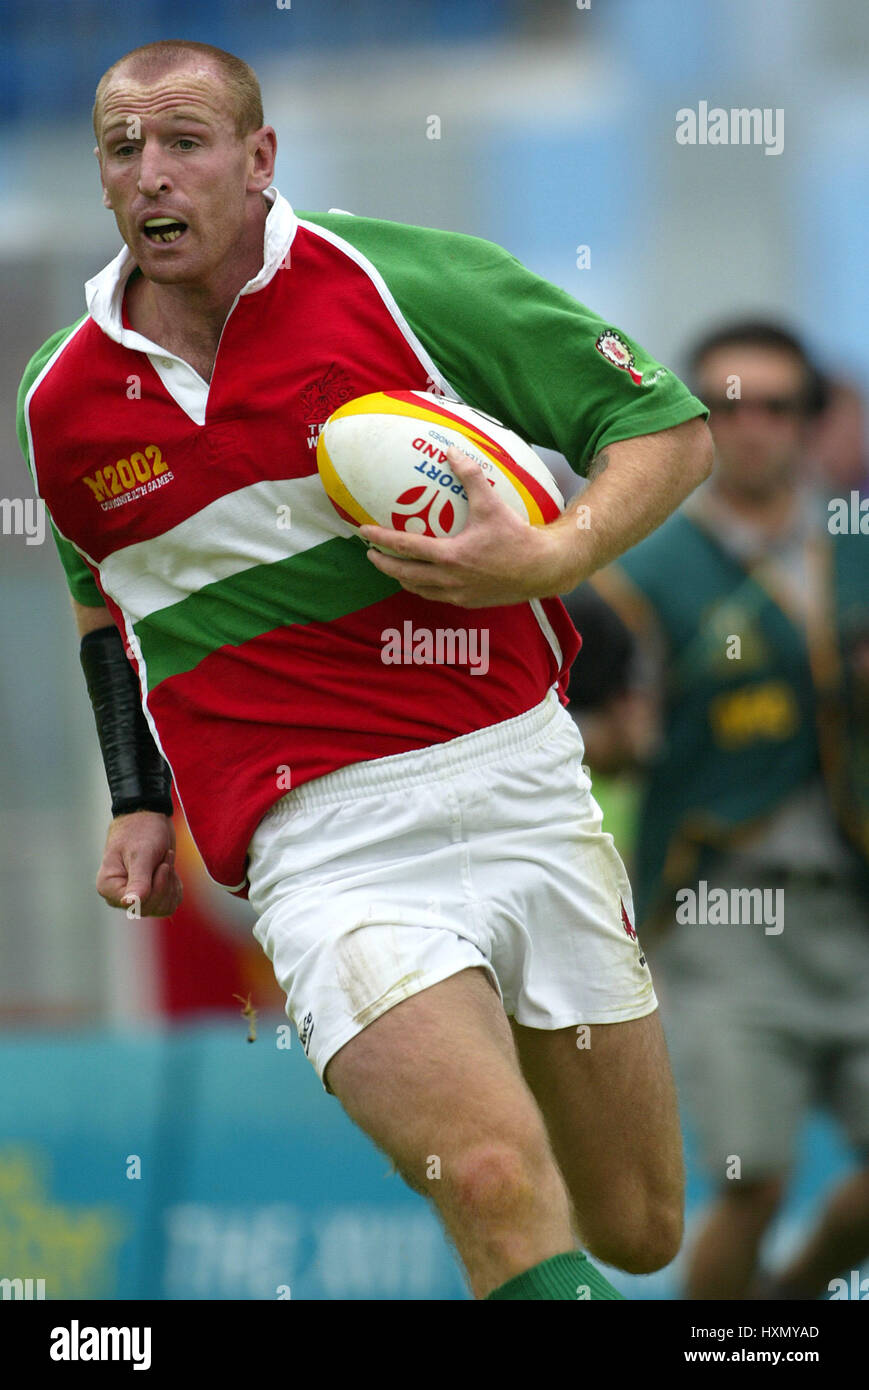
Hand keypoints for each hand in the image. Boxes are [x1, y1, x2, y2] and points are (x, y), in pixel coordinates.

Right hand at [96, 811, 182, 917]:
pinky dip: (174, 887)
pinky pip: (169, 904)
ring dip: (170, 884)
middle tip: (165, 857)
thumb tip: (129, 904)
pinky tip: (169, 870)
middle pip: (150, 908)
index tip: (162, 864)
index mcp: (108, 886)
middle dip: (164, 882)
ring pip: (161, 908)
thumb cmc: (141, 830)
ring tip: (165, 860)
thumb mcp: (141, 854)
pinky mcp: (150, 894)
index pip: (137, 905)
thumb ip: (138, 880)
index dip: (156, 887)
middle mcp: (118, 896)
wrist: (149, 817)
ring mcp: (134, 896)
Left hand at [358, 446, 575, 607]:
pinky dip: (423, 587)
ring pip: (418, 589)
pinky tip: (423, 578)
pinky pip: (436, 596)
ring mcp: (457, 594)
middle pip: (404, 574)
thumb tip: (451, 451)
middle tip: (371, 553)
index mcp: (450, 556)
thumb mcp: (492, 504)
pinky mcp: (468, 602)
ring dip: (402, 578)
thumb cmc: (517, 537)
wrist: (542, 569)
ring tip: (393, 566)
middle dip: (383, 564)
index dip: (381, 539)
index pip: (405, 547)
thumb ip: (470, 477)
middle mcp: (449, 579)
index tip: (363, 532)